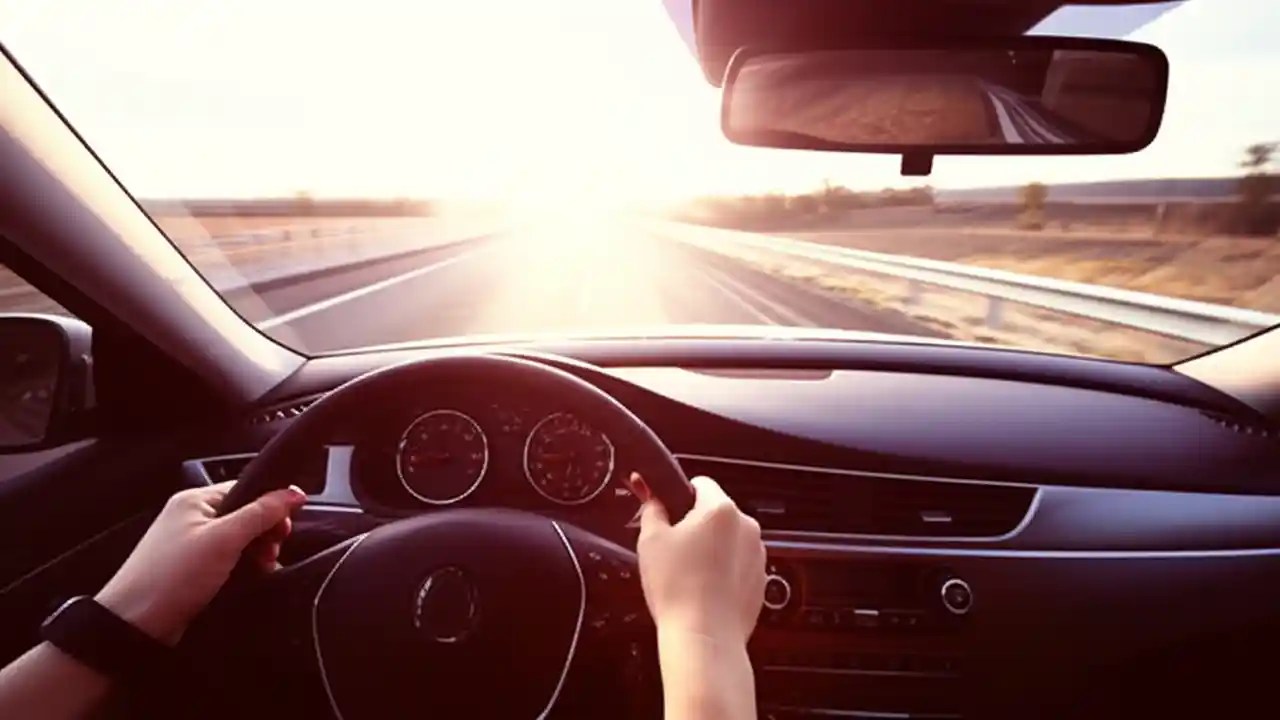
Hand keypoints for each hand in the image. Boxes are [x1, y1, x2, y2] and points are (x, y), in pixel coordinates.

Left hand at [95, 482, 305, 645]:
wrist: (134, 625)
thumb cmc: (172, 577)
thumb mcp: (223, 540)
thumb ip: (261, 514)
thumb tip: (294, 492)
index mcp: (194, 500)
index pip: (246, 490)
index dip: (271, 506)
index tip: (286, 528)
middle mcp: (192, 518)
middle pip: (245, 516)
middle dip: (266, 534)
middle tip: (271, 553)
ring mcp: (191, 545)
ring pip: (239, 541)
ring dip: (257, 554)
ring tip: (261, 570)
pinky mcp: (192, 570)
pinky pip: (228, 561)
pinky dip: (243, 569)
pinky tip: (250, 580)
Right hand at [630, 473, 765, 644]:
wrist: (703, 637)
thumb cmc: (677, 588)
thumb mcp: (650, 540)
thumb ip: (652, 509)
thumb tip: (653, 499)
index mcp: (721, 509)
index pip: (700, 484)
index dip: (679, 496)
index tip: (666, 510)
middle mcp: (747, 527)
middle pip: (716, 513)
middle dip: (695, 526)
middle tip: (671, 548)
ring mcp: (758, 556)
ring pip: (728, 541)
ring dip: (711, 549)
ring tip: (687, 574)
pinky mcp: (761, 582)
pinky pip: (738, 566)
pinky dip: (723, 572)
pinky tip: (703, 590)